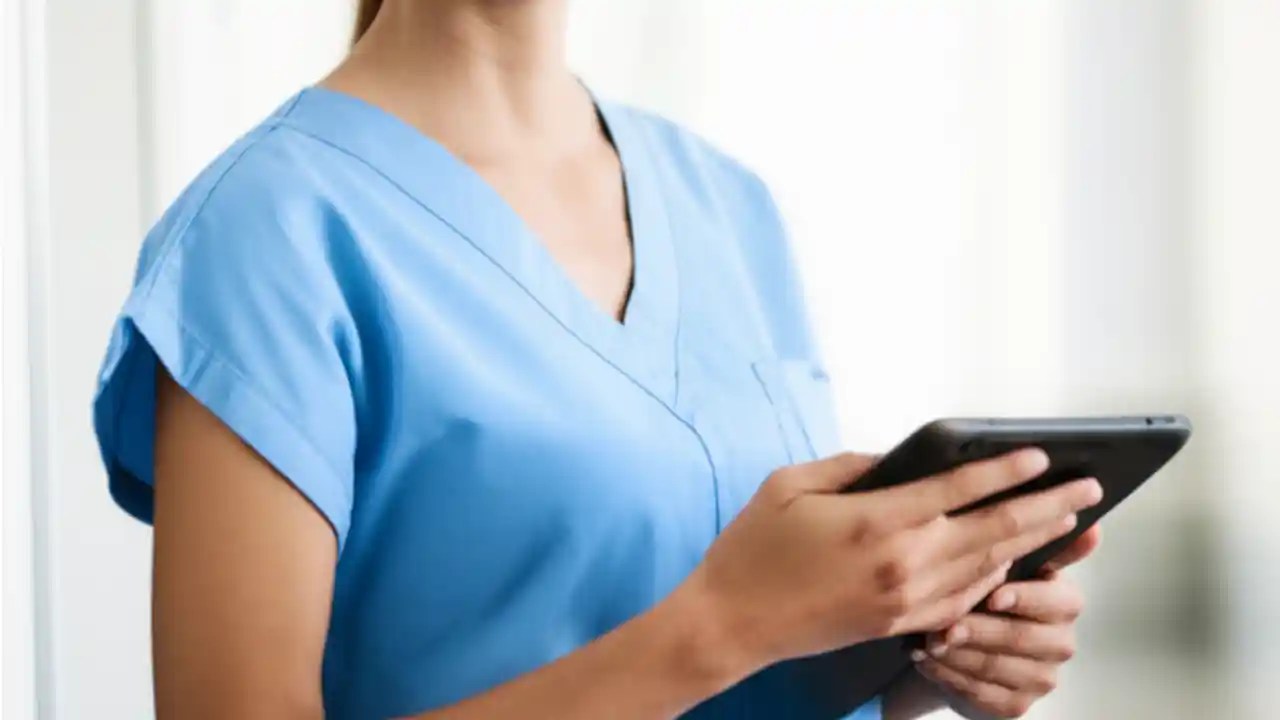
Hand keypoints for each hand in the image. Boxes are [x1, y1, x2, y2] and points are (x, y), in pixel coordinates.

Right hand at [680, 449, 1102, 675]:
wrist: (734, 622)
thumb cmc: (754, 548)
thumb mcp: (790, 485)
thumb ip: (849, 465)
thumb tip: (893, 461)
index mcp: (877, 521)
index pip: (959, 489)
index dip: (1005, 470)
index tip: (1041, 455)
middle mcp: (903, 562)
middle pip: (992, 531)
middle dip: (1047, 507)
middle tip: (1088, 489)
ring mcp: (906, 599)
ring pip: (987, 567)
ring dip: (1032, 543)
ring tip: (1065, 521)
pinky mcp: (900, 623)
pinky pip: (964, 598)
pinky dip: (995, 577)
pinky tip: (1012, 562)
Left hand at [912, 527, 1102, 717]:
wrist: (966, 643)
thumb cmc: (984, 593)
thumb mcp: (1002, 560)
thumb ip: (1036, 539)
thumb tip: (1090, 526)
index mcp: (1064, 602)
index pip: (1058, 602)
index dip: (1026, 599)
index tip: (994, 596)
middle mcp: (1061, 641)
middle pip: (1023, 638)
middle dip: (979, 631)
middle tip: (943, 626)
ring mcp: (1041, 676)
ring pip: (997, 667)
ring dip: (957, 654)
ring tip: (925, 640)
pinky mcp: (1017, 704)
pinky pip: (981, 693)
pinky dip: (949, 675)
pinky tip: (925, 661)